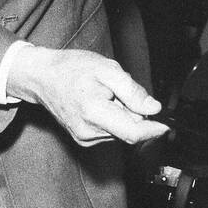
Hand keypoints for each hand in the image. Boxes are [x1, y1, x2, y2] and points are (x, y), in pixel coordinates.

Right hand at [6, 44, 168, 146]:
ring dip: (121, 115)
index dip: (153, 130)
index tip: (165, 125)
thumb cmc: (72, 68)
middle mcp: (88, 131)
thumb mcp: (107, 69)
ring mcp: (84, 137)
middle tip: (118, 92)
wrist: (42, 77)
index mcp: (94, 112)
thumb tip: (153, 108)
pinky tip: (98, 104)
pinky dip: (111, 119)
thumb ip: (132, 90)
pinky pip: (109, 132)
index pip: (133, 133)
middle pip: (128, 131)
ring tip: (103, 95)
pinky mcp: (82, 139)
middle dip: (133, 113)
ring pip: (119, 131)